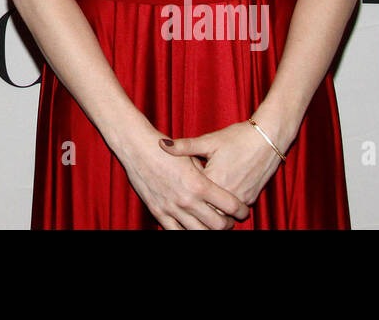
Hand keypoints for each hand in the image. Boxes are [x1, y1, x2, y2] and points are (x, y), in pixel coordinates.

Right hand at [117, 130, 249, 229]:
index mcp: (199, 184)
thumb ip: (207, 176)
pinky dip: (188, 232)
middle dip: (228, 224)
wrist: (135, 146)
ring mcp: (172, 208)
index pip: (231, 206)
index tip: (243, 210)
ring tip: (212, 225)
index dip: (241, 211)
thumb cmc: (164, 148)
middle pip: (218, 224)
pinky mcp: (158, 212)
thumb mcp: (191, 157)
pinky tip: (193, 228)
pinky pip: (176, 232)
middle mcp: (187, 200)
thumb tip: (221, 189)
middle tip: (230, 220)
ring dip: (210, 230)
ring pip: (199, 232)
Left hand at [160, 121, 283, 208]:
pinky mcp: (251, 198)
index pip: (193, 198)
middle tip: (187, 202)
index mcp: (214, 180)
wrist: (268, 138)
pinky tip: (218, 197)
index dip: (183, 195)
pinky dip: (225, 207)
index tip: (175, 191)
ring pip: (222, 214)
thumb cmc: (238, 137)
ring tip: (201, 202)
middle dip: (198, 208)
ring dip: (212, 210)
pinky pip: (235, 210)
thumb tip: (161, 144)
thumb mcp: (209, 140)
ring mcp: (241, 198)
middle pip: (208, 212)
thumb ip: (184, 146)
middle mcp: (228, 193)